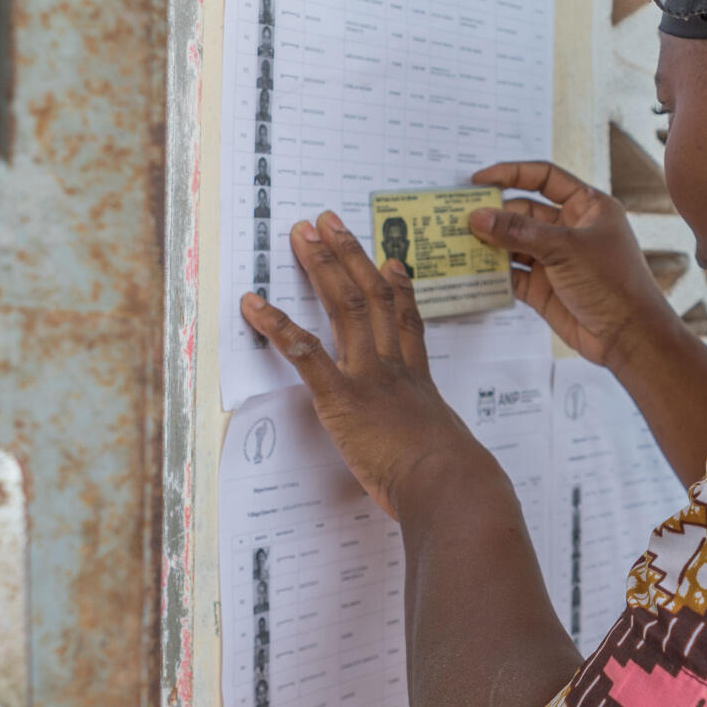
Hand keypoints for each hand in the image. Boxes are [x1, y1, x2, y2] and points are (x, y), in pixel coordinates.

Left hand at [239, 212, 477, 518]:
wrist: (448, 482)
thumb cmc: (453, 478)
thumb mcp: (450, 450)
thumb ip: (438, 441)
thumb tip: (441, 454)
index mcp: (417, 380)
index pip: (407, 322)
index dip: (399, 286)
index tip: (391, 260)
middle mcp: (392, 367)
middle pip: (371, 297)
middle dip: (349, 255)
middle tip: (330, 224)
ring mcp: (367, 376)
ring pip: (344, 307)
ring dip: (321, 266)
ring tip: (303, 236)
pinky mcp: (340, 397)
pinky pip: (304, 353)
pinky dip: (276, 325)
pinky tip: (254, 304)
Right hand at [467, 161, 680, 373]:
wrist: (628, 335)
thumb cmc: (612, 282)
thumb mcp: (565, 248)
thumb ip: (519, 232)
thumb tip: (478, 217)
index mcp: (587, 206)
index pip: (545, 178)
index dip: (512, 174)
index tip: (479, 180)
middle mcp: (570, 229)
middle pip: (523, 212)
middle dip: (493, 214)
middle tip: (457, 217)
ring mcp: (556, 259)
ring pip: (514, 243)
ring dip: (488, 243)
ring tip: (456, 240)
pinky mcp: (544, 287)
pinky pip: (512, 273)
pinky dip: (493, 271)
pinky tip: (470, 268)